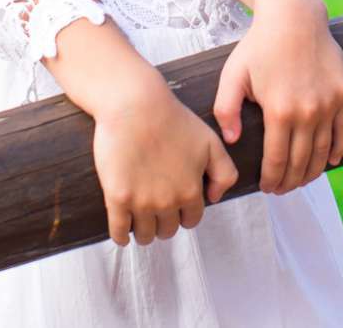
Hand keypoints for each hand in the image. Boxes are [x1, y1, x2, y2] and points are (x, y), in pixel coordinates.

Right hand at [92, 74, 239, 246]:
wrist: (136, 105)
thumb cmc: (172, 119)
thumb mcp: (210, 142)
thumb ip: (224, 172)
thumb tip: (214, 198)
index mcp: (191, 190)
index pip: (191, 220)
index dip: (184, 214)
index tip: (176, 208)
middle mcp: (168, 202)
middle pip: (167, 230)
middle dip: (164, 224)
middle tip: (156, 212)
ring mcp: (142, 202)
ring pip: (144, 235)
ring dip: (143, 232)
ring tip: (138, 221)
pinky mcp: (117, 198)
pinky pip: (118, 231)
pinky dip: (120, 236)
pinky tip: (121, 233)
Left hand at [213, 0, 342, 194]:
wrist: (295, 16)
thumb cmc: (259, 45)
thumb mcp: (232, 74)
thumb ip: (225, 109)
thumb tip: (232, 140)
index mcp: (279, 111)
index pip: (277, 160)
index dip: (272, 179)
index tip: (266, 188)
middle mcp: (307, 112)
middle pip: (300, 161)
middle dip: (290, 182)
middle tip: (281, 189)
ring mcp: (329, 104)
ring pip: (323, 151)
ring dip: (312, 172)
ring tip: (301, 180)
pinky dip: (338, 150)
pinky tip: (330, 161)